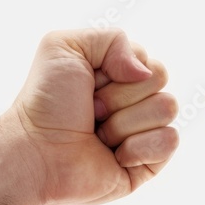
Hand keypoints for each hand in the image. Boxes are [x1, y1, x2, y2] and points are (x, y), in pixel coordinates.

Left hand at [3, 29, 178, 204]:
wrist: (34, 151)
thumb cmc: (46, 101)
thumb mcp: (66, 46)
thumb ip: (113, 39)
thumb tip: (143, 72)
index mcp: (119, 74)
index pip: (147, 57)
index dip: (118, 70)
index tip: (88, 84)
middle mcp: (134, 101)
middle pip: (160, 79)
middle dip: (120, 95)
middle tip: (91, 110)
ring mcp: (142, 132)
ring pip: (167, 109)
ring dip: (124, 122)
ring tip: (97, 135)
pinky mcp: (147, 164)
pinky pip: (170, 142)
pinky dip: (139, 147)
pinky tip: (114, 156)